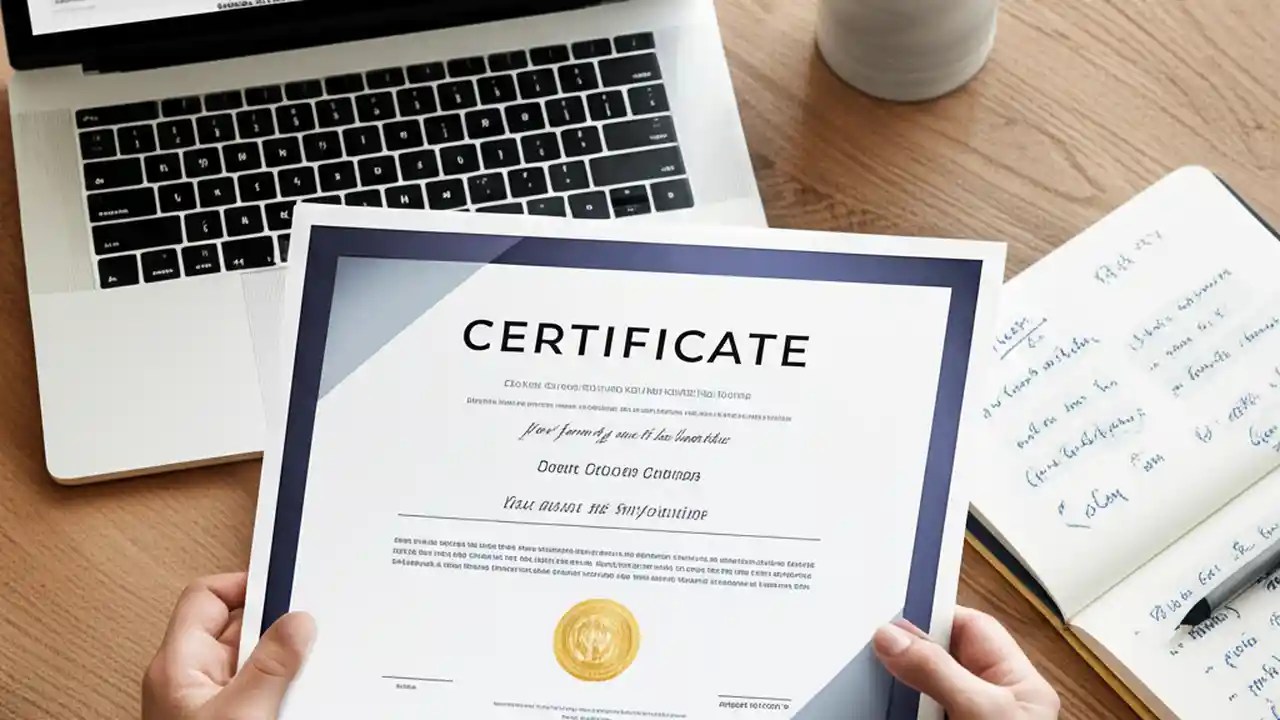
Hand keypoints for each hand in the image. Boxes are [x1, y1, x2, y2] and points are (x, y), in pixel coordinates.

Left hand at [142, 572, 315, 719]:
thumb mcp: (241, 713)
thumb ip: (271, 667)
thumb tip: (297, 623)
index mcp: (176, 664)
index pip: (207, 596)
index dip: (246, 584)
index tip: (286, 585)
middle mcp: (187, 677)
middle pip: (236, 625)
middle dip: (273, 629)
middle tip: (301, 637)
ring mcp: (206, 699)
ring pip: (250, 658)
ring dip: (278, 662)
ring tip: (296, 678)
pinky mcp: (226, 716)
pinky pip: (255, 686)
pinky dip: (277, 686)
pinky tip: (290, 698)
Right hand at [873, 606, 1059, 719]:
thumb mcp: (981, 711)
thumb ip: (938, 671)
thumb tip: (893, 638)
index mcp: (1018, 683)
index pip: (971, 627)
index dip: (933, 613)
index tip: (896, 608)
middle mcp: (992, 700)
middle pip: (940, 656)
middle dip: (908, 652)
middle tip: (877, 650)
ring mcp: (964, 717)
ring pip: (920, 687)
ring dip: (897, 685)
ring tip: (877, 682)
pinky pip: (910, 710)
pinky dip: (893, 707)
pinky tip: (881, 705)